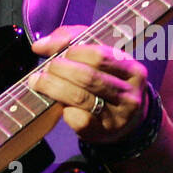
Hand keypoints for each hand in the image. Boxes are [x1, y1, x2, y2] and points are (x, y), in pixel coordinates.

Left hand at [28, 25, 148, 143]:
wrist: (127, 121)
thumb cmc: (109, 82)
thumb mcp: (100, 56)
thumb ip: (71, 40)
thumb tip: (40, 46)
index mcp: (133, 70)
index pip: (99, 56)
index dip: (74, 52)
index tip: (60, 54)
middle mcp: (129, 94)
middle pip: (88, 76)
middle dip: (59, 70)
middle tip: (46, 69)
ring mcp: (118, 116)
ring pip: (79, 97)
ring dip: (53, 87)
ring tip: (40, 82)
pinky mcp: (104, 132)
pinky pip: (78, 119)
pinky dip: (64, 109)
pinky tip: (60, 104)